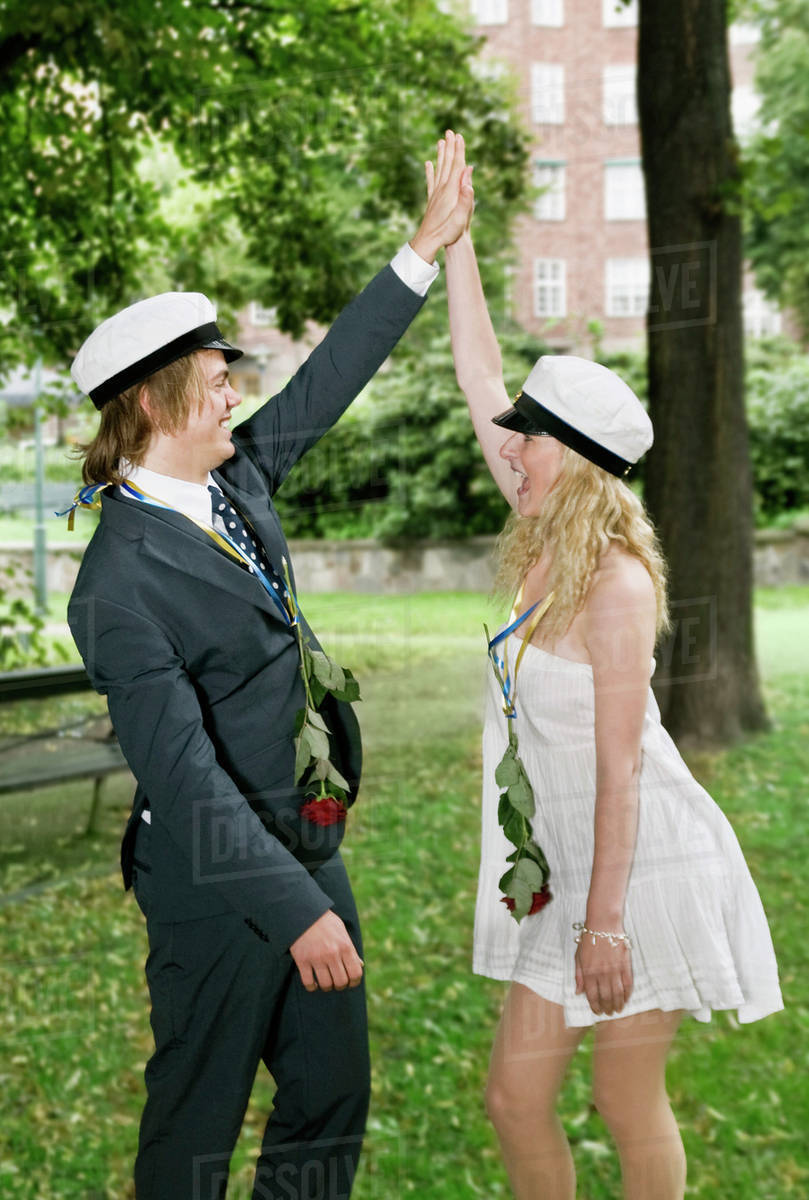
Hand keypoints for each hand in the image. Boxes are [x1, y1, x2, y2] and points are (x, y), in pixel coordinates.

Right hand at [289, 909, 363, 992]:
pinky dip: (311, 986)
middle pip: (341, 982)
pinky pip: (308, 982)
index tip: (350, 982)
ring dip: (326, 986)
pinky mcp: (302, 960)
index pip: (356, 973)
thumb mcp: (341, 931)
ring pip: (326, 984)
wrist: (302, 911)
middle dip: (340, 985)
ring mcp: (317, 958)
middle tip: (336, 982)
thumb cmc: (324, 921)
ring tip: (325, 982)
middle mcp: (332, 953)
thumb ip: (351, 949)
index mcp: (345, 946)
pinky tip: (313, 982)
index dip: (354, 982)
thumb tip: (360, 965)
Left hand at [410, 129, 474, 262]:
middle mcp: (441, 189)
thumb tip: (468, 181)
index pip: (456, 166)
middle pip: (447, 164)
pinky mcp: (431, 200)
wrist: (428, 242)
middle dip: (449, 147)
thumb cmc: (446, 233)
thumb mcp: (461, 218)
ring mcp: (435, 194)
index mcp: (450, 191)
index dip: (458, 150)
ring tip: (440, 141)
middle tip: (449, 131)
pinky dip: (430, 171)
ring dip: (440, 155)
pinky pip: (431, 181)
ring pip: (438, 169)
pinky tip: (428, 164)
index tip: (459, 135)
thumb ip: (465, 199)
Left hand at [575, 932, 632, 1015]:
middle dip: (607, 1008)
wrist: (604, 924)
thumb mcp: (578, 956)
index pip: (592, 995)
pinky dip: (627, 994)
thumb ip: (579, 975)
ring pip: (618, 994)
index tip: (597, 1011)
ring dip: (617, 1004)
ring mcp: (615, 970)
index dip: (595, 1006)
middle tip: (608, 1013)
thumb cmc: (589, 939)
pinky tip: (625, 999)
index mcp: (589, 972)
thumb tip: (578, 992)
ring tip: (617, 1010)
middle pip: (606, 997)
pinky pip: (628, 984)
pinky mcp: (625, 965)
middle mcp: (602, 973)